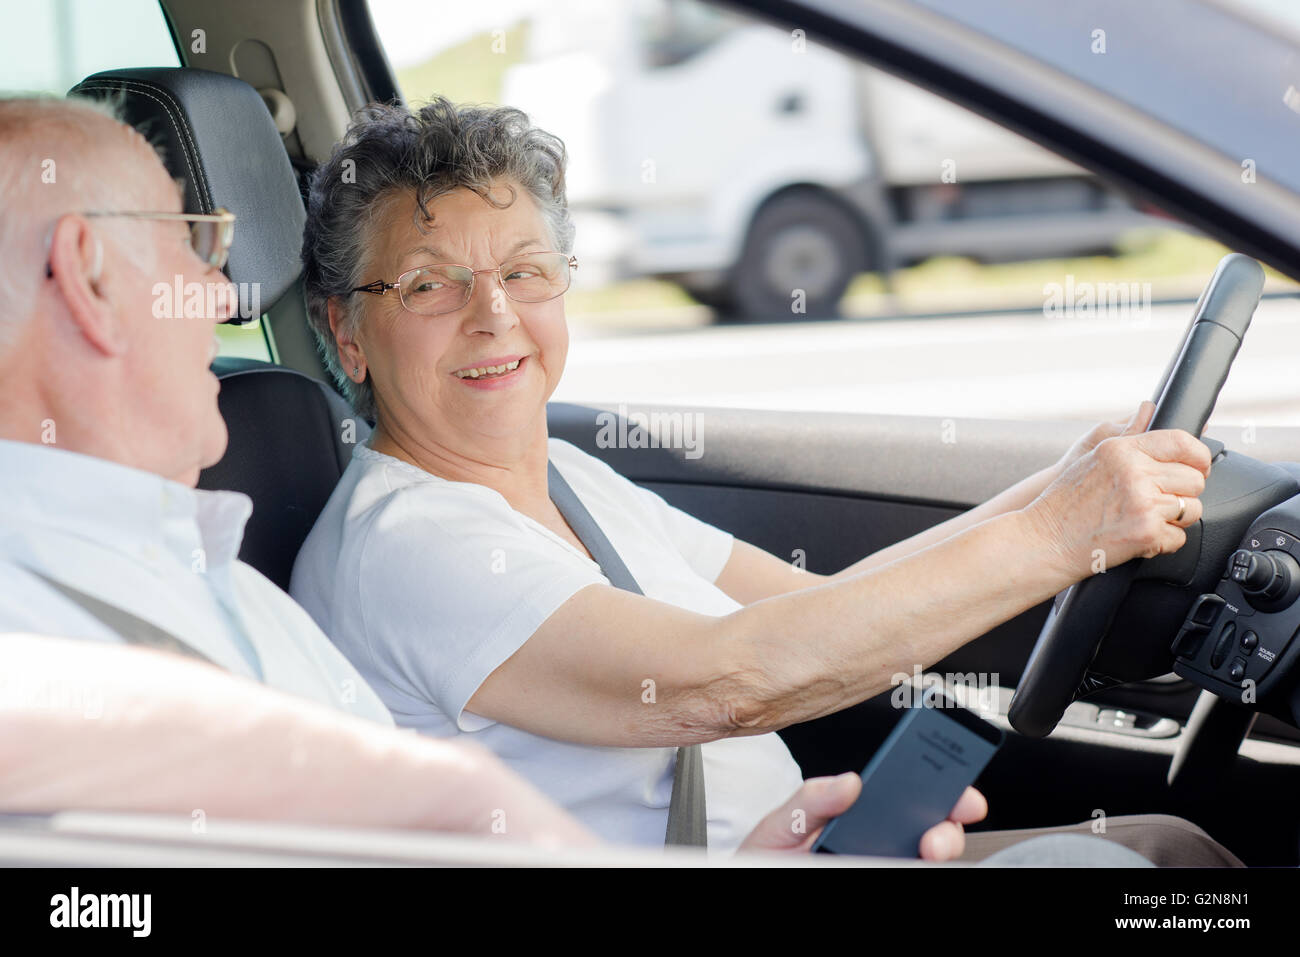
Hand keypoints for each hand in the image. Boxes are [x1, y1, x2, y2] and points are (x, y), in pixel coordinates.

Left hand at [737, 774, 986, 860]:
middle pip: (931, 833)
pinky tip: (908, 862)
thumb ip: (812, 799)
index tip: (955, 787)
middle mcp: (877, 844)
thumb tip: (851, 781)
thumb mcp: (781, 822)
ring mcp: (880, 863)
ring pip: (925, 859)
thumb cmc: (767, 858)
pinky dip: (913, 866)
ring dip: (938, 851)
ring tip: (927, 850)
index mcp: (859, 816)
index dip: (938, 788)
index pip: (907, 798)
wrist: (753, 878)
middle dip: (947, 828)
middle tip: (938, 831)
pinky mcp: (880, 875)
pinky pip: (906, 871)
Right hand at [1024, 411, 1212, 579]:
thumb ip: (1125, 435)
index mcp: (1121, 449)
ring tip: (1143, 520)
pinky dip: (1162, 543)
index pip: (1182, 442)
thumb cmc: (1061, 505)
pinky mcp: (1147, 532)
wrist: (1042, 542)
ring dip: (1174, 520)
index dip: (1198, 458)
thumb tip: (1148, 408)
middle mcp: (1134, 471)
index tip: (1195, 469)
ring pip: (1193, 509)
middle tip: (1157, 502)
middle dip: (1183, 494)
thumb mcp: (1089, 458)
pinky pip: (1179, 538)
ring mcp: (1142, 502)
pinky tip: (1137, 538)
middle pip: (1194, 479)